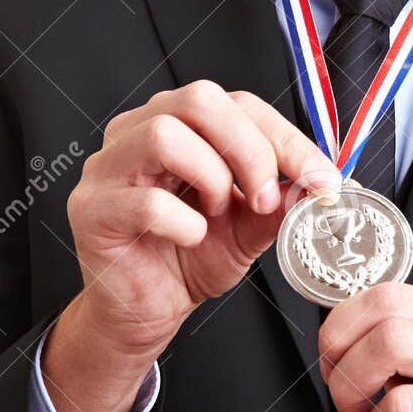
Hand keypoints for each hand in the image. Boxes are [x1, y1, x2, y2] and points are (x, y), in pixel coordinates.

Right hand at [44, 82, 340, 411]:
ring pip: (164, 136)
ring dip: (212, 179)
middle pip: (198, 100)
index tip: (321, 179)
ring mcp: (107, 167)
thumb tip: (318, 182)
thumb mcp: (249, 226)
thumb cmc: (190, 258)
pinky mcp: (91, 210)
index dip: (285, 137)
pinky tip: (190, 239)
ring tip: (218, 214)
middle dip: (250, 149)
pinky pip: (146, 202)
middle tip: (267, 198)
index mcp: (179, 123)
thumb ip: (279, 199)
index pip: (237, 103)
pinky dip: (183, 224)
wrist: (147, 311)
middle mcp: (136, 131)